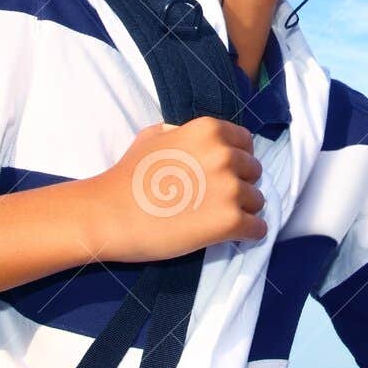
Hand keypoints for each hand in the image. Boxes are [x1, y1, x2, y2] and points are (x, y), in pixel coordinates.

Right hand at [90, 118, 266, 262]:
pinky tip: (233, 236)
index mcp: (209, 130)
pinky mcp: (229, 222)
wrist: (109, 213)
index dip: (235, 160)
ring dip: (243, 210)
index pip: (246, 142)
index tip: (221, 174)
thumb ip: (183, 133)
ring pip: (258, 201)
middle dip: (239, 184)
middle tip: (215, 199)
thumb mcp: (153, 136)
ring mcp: (230, 189)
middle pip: (254, 172)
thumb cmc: (127, 176)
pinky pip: (257, 228)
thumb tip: (199, 141)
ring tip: (218, 219)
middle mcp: (225, 155)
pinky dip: (249, 234)